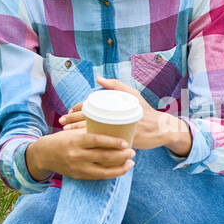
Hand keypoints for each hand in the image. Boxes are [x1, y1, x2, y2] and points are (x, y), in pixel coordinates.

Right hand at [26, 129, 134, 181]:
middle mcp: (77, 155)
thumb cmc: (62, 139)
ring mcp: (78, 167)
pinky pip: (98, 176)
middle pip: (103, 156)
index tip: (125, 142)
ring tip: (131, 162)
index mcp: (75, 140)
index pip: (96, 140)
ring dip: (120, 167)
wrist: (44, 155)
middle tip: (133, 151)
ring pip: (103, 170)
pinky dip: (111, 174)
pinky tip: (121, 169)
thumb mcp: (73, 132)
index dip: (112, 142)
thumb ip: (89, 131)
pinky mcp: (79, 176)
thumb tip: (112, 125)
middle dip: (121, 155)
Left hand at [58, 76, 190, 153]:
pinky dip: (91, 143)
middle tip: (62, 122)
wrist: (161, 129)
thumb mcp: (132, 95)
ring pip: (94, 130)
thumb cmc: (145, 111)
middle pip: (89, 117)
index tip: (68, 112)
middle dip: (73, 119)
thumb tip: (98, 78)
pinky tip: (81, 145)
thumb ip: (115, 85)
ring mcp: (120, 129)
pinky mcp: (123, 141)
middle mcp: (117, 115)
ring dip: (78, 131)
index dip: (77, 108)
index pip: (92, 104)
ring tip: (66, 132)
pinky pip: (104, 143)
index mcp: (117, 103)